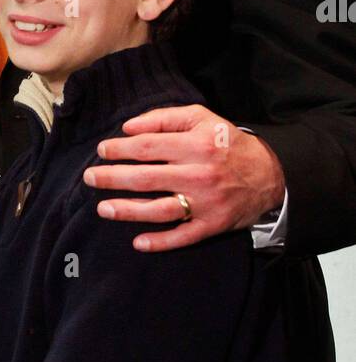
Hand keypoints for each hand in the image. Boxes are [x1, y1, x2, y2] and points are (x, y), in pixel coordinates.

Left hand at [82, 104, 285, 252]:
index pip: (148, 146)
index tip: (101, 151)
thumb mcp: (202, 119)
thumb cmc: (228, 144)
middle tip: (90, 178)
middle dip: (112, 178)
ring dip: (128, 211)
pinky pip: (182, 237)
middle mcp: (199, 174)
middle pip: (146, 178)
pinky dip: (160, 242)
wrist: (270, 174)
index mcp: (196, 145)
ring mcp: (205, 203)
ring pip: (159, 210)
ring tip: (103, 209)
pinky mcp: (212, 225)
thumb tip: (128, 127)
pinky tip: (138, 243)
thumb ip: (164, 118)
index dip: (120, 149)